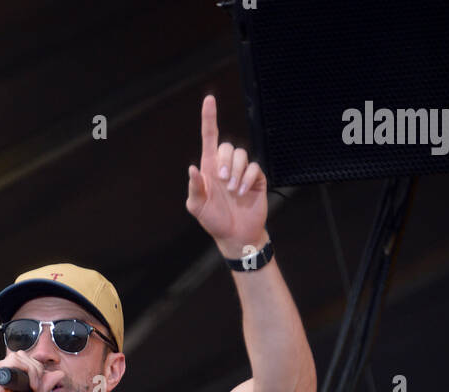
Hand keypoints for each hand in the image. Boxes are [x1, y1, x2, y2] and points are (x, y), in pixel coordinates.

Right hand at [0, 349, 64, 391]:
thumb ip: (44, 386)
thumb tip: (59, 372)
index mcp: (9, 381)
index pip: (23, 360)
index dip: (37, 367)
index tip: (41, 386)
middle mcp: (1, 379)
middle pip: (19, 355)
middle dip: (35, 366)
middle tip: (38, 386)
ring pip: (13, 357)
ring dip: (30, 368)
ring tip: (34, 387)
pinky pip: (5, 366)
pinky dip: (22, 371)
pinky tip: (29, 387)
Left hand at [185, 94, 267, 257]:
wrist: (235, 236)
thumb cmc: (214, 221)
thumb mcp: (198, 207)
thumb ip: (195, 188)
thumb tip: (192, 169)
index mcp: (210, 168)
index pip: (210, 137)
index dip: (209, 118)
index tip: (209, 99)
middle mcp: (226, 166)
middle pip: (228, 146)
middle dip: (225, 161)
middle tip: (223, 181)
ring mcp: (242, 172)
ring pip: (242, 155)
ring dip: (236, 172)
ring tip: (233, 191)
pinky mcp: (256, 179)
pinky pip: (254, 168)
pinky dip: (248, 179)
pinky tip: (243, 193)